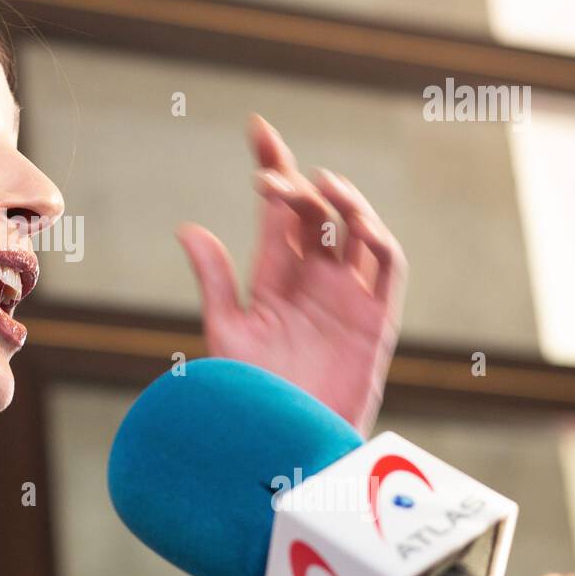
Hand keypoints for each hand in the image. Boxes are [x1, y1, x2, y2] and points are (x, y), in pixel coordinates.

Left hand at [176, 114, 406, 436]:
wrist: (286, 444)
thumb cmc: (252, 396)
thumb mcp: (226, 333)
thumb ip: (214, 280)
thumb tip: (187, 228)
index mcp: (274, 278)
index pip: (278, 211)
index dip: (273, 168)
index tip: (258, 130)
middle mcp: (313, 280)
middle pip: (315, 213)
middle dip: (298, 182)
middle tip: (271, 167)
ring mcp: (347, 297)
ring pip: (355, 231)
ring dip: (343, 203)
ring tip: (318, 187)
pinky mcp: (375, 320)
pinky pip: (387, 269)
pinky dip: (378, 240)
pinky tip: (355, 221)